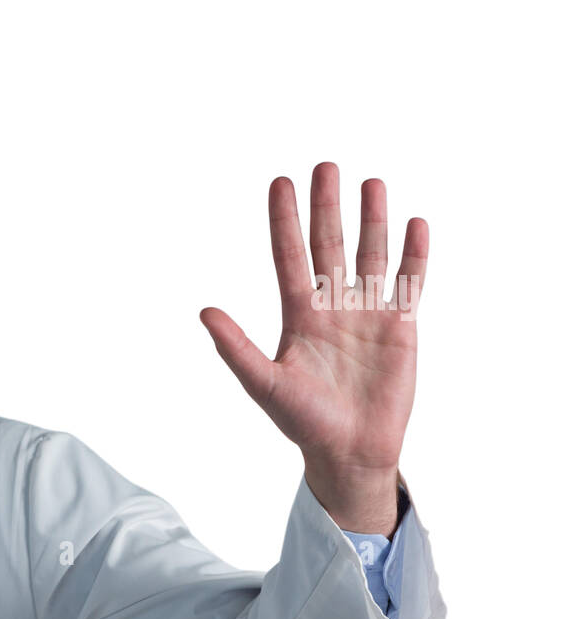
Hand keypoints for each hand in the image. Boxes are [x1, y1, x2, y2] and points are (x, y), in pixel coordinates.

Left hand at [199, 162, 427, 533]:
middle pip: (329, 245)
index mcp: (298, 315)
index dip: (284, 220)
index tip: (280, 182)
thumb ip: (235, 347)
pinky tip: (415, 224)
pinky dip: (413, 254)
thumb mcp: (263, 383)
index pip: (289, 256)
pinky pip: (409, 283)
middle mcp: (331, 307)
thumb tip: (203, 312)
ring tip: (371, 182)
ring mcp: (367, 314)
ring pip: (370, 255)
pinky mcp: (400, 328)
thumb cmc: (302, 422)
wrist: (348, 451)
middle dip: (326, 206)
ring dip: (371, 220)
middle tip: (325, 166)